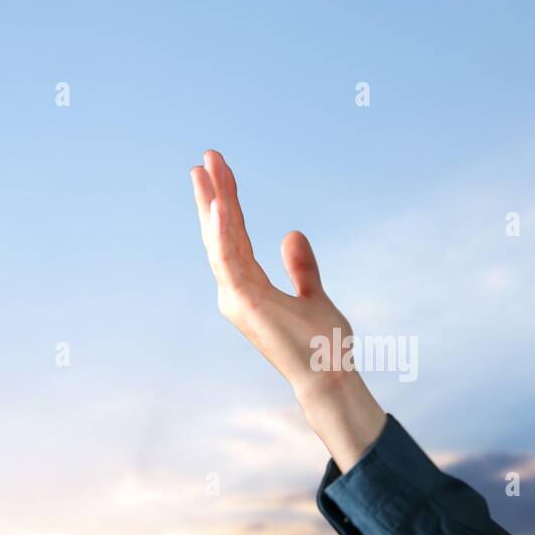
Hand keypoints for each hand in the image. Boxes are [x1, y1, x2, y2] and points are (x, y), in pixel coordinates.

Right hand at [189, 150, 384, 470]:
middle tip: (206, 158)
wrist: (329, 376)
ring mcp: (236, 297)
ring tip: (206, 169)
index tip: (221, 171)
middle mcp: (235, 292)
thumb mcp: (314, 296)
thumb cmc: (321, 346)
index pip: (234, 237)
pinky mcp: (244, 302)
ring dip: (212, 204)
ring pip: (219, 241)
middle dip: (212, 195)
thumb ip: (301, 267)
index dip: (227, 203)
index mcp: (248, 288)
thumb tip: (292, 234)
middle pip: (219, 235)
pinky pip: (229, 259)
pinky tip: (219, 205)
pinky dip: (222, 232)